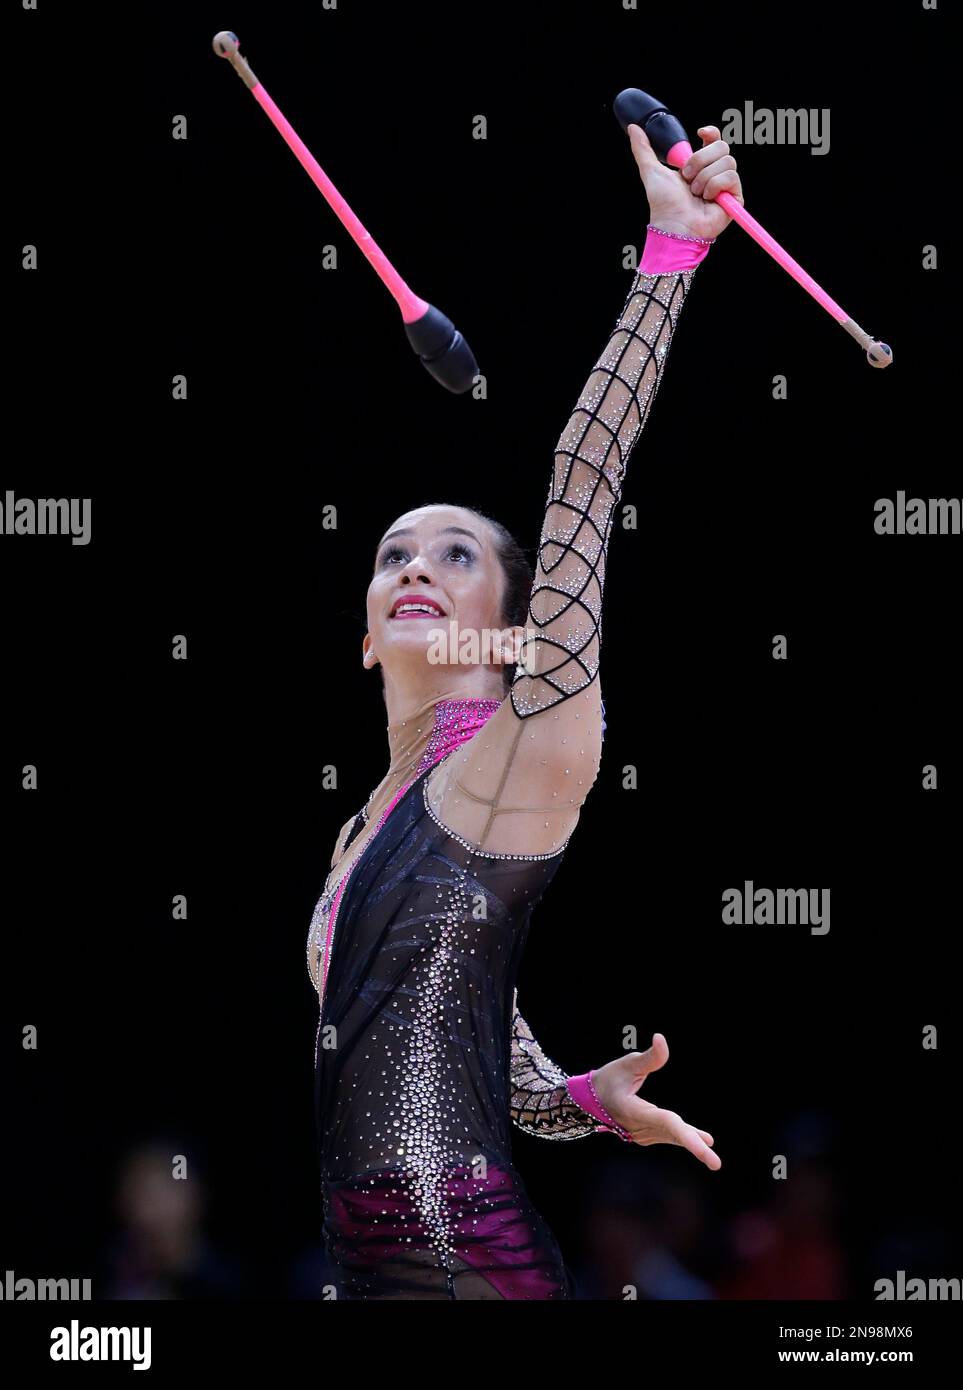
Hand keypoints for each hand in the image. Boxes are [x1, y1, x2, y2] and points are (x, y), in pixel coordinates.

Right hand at [591, 1033, 721, 1169]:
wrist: (588, 1101)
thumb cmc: (607, 1080)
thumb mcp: (626, 1064)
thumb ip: (649, 1057)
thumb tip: (661, 1038)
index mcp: (635, 1112)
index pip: (666, 1122)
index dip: (687, 1133)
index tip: (706, 1144)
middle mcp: (640, 1128)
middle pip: (673, 1135)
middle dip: (695, 1147)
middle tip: (716, 1165)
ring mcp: (642, 1134)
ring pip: (672, 1137)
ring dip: (692, 1142)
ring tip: (711, 1149)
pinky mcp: (646, 1134)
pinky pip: (669, 1136)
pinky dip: (685, 1137)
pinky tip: (704, 1141)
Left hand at [627, 123, 743, 241]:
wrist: (673, 225)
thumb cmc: (664, 204)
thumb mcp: (651, 170)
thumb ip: (643, 148)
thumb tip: (633, 128)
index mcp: (699, 164)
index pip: (714, 139)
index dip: (711, 133)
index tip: (700, 133)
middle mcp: (714, 172)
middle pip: (721, 146)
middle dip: (700, 161)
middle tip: (687, 178)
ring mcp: (725, 185)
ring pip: (727, 161)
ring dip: (704, 177)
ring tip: (695, 193)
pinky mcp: (735, 197)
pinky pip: (731, 177)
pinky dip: (714, 186)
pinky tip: (706, 200)